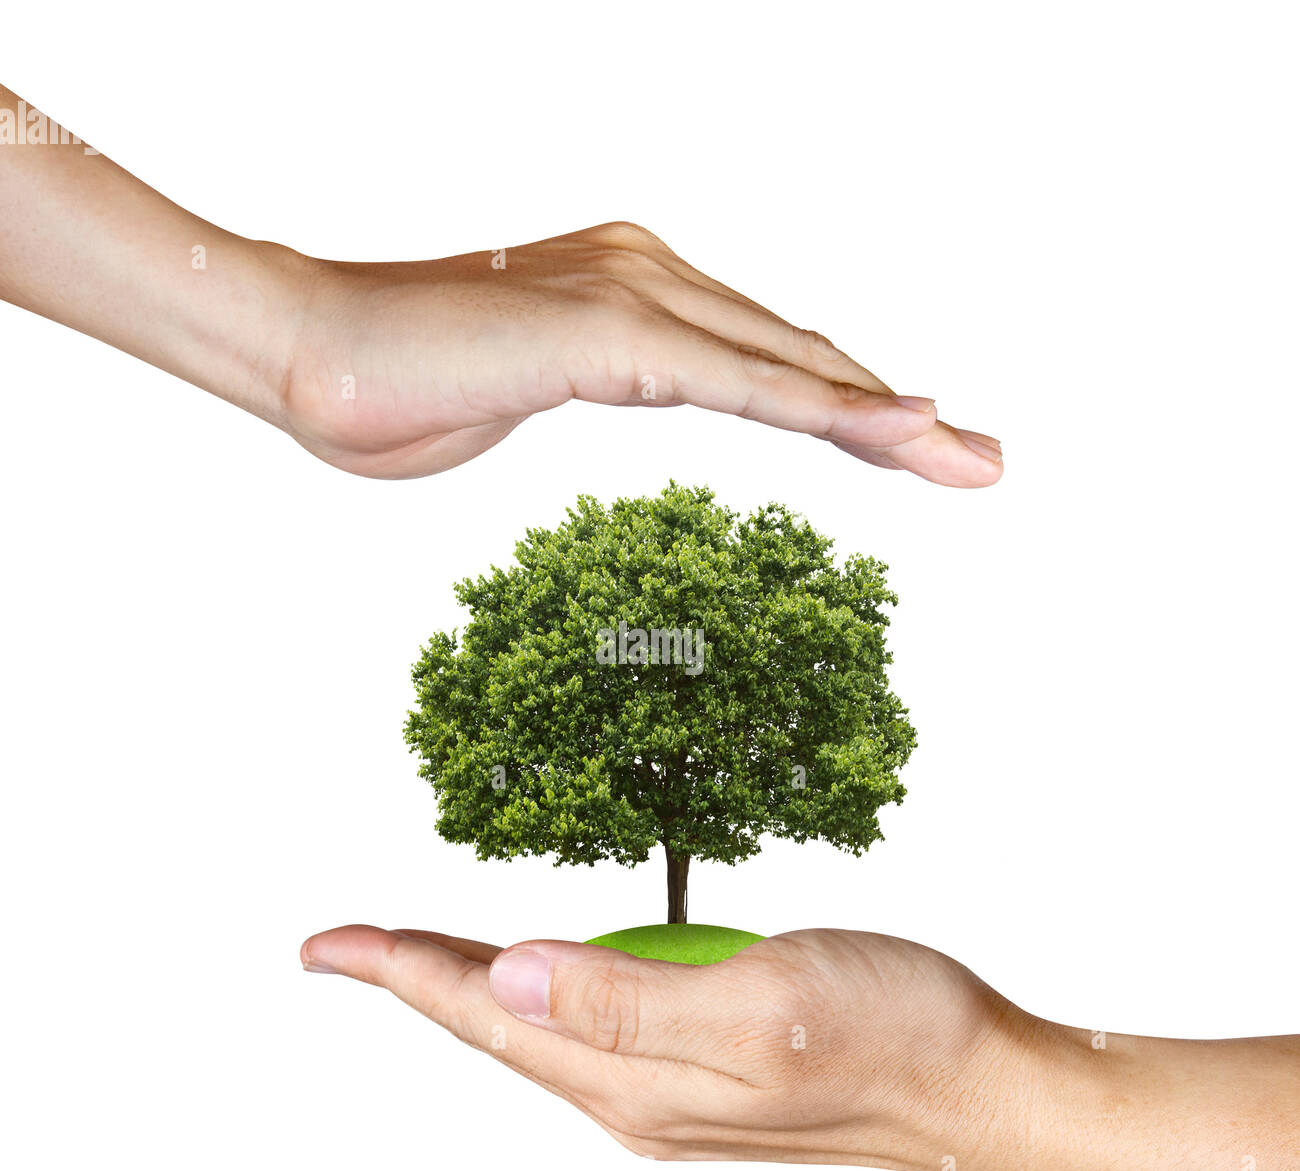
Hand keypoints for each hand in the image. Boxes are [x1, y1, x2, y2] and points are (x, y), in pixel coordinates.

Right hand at [280, 222, 1002, 485]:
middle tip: (981, 459)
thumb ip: (588, 392)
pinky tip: (902, 431)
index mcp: (630, 292)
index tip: (910, 443)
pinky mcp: (613, 331)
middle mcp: (648, 272)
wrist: (300, 351)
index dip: (845, 403)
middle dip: (896, 416)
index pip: (762, 357)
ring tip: (973, 462)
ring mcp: (634, 293)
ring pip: (791, 364)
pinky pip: (743, 383)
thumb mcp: (521, 398)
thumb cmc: (390, 391)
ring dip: (892, 419)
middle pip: (800, 355)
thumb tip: (612, 392)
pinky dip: (829, 410)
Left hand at [300, 924, 1299, 1170]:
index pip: (486, 1020)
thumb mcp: (762, 1006)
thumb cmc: (894, 1038)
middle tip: (350, 943)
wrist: (978, 1089)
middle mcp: (637, 1096)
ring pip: (541, 1029)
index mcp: (635, 1080)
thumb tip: (510, 977)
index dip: (401, 972)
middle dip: (417, 979)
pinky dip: (546, 988)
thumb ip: (629, 1001)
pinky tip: (544, 968)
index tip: (330, 944)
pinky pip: (593, 1027)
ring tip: (420, 949)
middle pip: (498, 1028)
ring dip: (475, 983)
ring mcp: (670, 1088)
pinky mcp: (704, 1069)